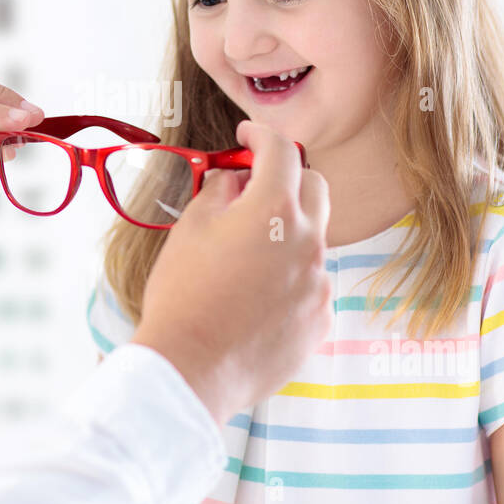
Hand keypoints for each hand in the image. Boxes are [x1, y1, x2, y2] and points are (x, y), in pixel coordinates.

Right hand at [130, 119, 331, 424]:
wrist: (190, 368)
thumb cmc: (183, 296)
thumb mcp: (191, 228)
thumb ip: (220, 191)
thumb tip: (236, 180)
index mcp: (275, 210)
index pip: (282, 151)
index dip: (262, 135)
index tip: (248, 135)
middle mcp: (309, 241)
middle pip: (314, 188)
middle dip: (287, 179)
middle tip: (254, 188)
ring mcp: (319, 282)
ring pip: (312, 239)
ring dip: (286, 234)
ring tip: (243, 258)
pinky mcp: (321, 318)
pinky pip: (311, 282)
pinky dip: (289, 278)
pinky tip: (255, 297)